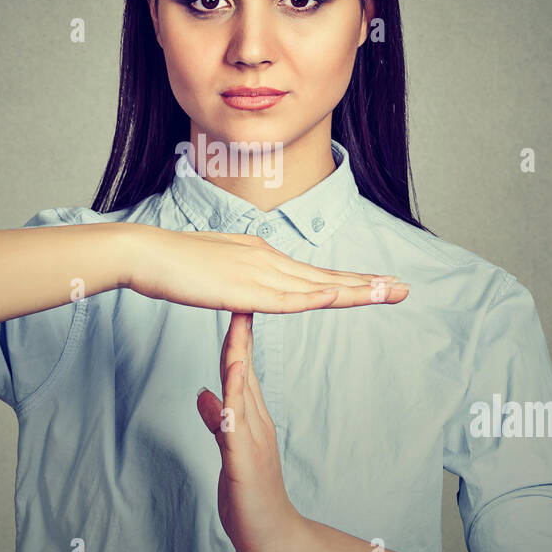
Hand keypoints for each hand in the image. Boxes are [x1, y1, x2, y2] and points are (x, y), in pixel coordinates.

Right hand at [124, 224, 409, 313]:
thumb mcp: (214, 270)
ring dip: (357, 291)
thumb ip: (236, 280)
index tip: (376, 285)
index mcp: (261, 255)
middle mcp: (268, 259)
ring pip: (317, 286)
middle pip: (326, 276)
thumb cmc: (172, 264)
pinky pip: (287, 298)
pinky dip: (317, 297)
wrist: (147, 253)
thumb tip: (245, 289)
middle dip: (368, 284)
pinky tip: (342, 296)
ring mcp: (258, 272)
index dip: (349, 280)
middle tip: (405, 289)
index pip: (314, 273)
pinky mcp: (243, 289)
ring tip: (390, 294)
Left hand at [195, 311, 304, 551]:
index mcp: (250, 417)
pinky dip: (231, 407)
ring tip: (235, 332)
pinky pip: (236, 431)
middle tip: (240, 297)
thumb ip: (217, 419)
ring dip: (238, 363)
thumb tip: (203, 393)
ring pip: (242, 395)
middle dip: (240, 336)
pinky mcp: (244, 463)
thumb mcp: (229, 450)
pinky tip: (227, 390)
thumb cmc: (250, 493)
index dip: (237, 338)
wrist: (272, 534)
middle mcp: (255, 422)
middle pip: (244, 372)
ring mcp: (252, 441)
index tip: (235, 304)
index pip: (242, 369)